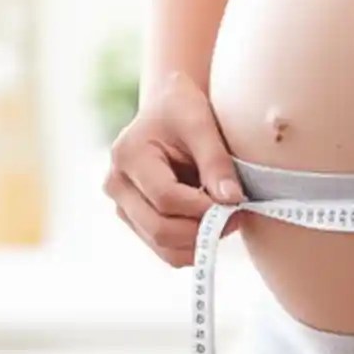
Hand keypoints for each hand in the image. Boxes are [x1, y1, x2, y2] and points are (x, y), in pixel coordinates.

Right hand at [102, 71, 244, 266]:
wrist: (165, 105)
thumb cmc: (182, 108)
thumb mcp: (202, 124)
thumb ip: (216, 162)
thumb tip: (232, 200)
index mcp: (128, 156)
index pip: (165, 198)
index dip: (203, 208)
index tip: (236, 205)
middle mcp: (117, 185)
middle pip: (159, 229)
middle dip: (203, 231)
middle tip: (236, 218)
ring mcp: (122, 205)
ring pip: (161, 246)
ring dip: (198, 242)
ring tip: (226, 221)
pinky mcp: (134, 218)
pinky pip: (163, 247)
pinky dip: (190, 244)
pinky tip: (209, 222)